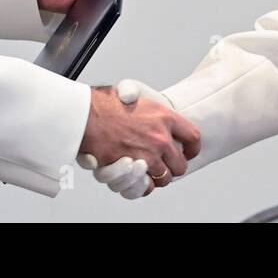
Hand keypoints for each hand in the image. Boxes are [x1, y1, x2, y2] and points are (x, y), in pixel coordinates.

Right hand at [78, 82, 197, 189]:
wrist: (84, 117)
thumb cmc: (102, 104)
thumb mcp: (129, 91)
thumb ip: (142, 99)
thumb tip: (138, 100)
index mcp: (164, 117)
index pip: (193, 137)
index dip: (192, 148)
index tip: (188, 152)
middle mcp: (161, 138)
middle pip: (181, 164)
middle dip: (174, 166)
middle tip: (166, 165)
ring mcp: (148, 155)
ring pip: (165, 178)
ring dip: (158, 177)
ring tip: (149, 171)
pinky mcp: (132, 169)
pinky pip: (148, 186)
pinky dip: (144, 186)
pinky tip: (139, 178)